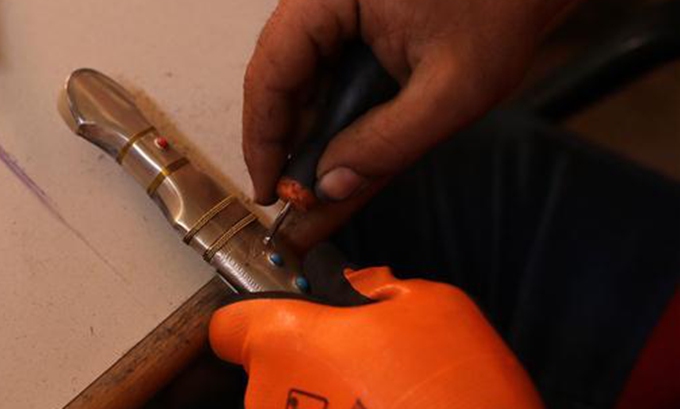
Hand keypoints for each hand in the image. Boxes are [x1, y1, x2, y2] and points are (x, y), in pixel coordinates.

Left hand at [209, 246, 542, 408]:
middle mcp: (266, 399)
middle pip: (267, 372)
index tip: (284, 319)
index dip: (256, 317)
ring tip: (380, 402)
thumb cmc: (456, 390)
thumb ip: (372, 289)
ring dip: (325, 402)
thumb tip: (351, 288)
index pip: (229, 326)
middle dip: (307, 364)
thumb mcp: (429, 305)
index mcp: (281, 342)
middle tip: (362, 367)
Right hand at [242, 0, 541, 208]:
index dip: (263, 141)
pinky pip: (312, 80)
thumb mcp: (450, 94)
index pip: (270, 75)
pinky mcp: (329, 21)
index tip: (268, 193)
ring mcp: (316, 4)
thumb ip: (387, 146)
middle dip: (283, 145)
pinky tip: (334, 162)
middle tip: (294, 205)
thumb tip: (328, 187)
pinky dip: (323, 122)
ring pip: (290, 87)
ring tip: (316, 194)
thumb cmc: (493, 12)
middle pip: (273, 82)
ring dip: (304, 139)